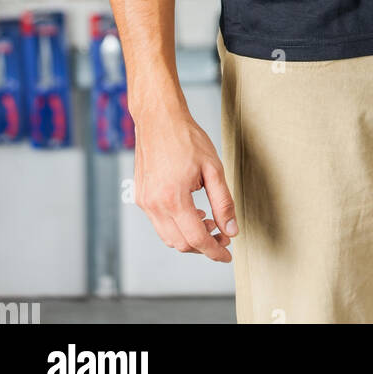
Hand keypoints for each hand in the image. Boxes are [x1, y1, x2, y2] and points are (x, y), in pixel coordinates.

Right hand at [133, 104, 236, 261]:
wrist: (159, 119)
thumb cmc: (186, 138)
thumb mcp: (213, 168)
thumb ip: (223, 202)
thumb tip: (231, 229)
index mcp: (173, 199)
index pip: (196, 239)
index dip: (214, 251)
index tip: (227, 254)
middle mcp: (154, 205)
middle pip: (181, 243)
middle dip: (204, 245)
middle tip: (222, 235)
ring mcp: (145, 202)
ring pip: (168, 237)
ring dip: (189, 237)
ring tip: (209, 221)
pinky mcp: (141, 197)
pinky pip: (159, 223)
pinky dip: (177, 226)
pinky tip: (192, 211)